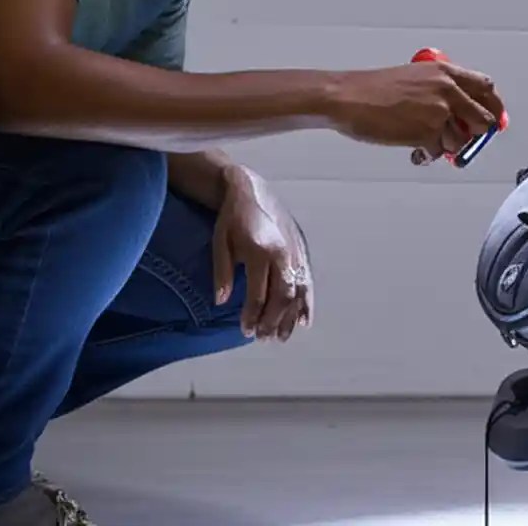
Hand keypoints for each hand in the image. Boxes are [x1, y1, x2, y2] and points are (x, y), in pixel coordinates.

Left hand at [213, 165, 313, 341]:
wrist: (251, 190)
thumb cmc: (231, 218)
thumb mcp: (220, 244)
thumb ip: (223, 273)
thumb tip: (222, 302)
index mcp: (260, 252)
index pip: (258, 294)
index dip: (252, 316)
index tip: (245, 331)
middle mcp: (282, 254)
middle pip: (281, 297)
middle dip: (273, 321)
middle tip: (263, 338)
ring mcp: (295, 252)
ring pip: (297, 292)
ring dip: (290, 317)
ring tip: (282, 337)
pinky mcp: (301, 251)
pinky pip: (307, 281)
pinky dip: (307, 303)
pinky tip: (303, 320)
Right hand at [332, 61, 504, 161]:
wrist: (347, 98)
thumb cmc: (372, 89)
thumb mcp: (414, 78)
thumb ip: (440, 92)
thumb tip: (458, 113)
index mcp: (444, 72)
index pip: (486, 87)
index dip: (493, 106)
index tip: (495, 118)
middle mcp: (447, 90)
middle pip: (483, 119)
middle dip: (474, 134)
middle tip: (462, 140)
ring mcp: (439, 112)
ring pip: (460, 141)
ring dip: (443, 145)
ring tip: (421, 139)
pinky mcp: (428, 132)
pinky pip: (438, 152)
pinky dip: (426, 155)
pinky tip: (412, 148)